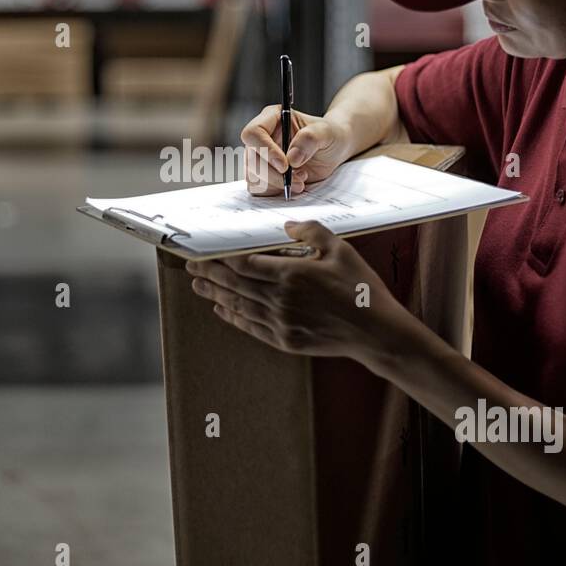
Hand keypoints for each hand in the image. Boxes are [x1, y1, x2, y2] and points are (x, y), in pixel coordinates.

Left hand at [185, 220, 407, 361]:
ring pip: (239, 306)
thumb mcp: (340, 250)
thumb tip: (287, 225)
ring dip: (216, 294)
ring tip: (198, 286)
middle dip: (210, 274)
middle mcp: (280, 300)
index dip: (219, 259)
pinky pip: (251, 327)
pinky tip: (223, 310)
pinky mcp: (286, 340)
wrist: (375, 332)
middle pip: (235, 285)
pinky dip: (234, 317)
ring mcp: (281, 323)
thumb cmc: (360, 289)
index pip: (243, 265)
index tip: (203, 253)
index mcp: (292, 274)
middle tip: (190, 267)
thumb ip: (311, 232)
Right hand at [240, 106, 350, 197]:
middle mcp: (262, 138)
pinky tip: (294, 184)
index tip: (284, 165)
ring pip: (253, 176)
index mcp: (272, 118)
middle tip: (298, 179)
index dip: (265, 150)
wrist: (334, 150)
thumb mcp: (326, 132)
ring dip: (276, 184)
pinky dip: (276, 191)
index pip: (253, 133)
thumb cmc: (329, 135)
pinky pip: (259, 189)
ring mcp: (261, 158)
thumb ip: (310, 139)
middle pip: (252, 159)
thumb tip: (291, 158)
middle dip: (274, 174)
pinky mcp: (264, 175)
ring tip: (300, 181)